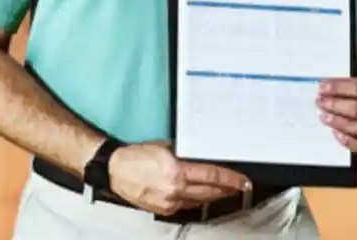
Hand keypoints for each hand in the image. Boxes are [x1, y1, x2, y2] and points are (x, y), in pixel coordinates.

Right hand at [107, 141, 250, 215]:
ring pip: (199, 201)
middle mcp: (175, 189)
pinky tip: (199, 196)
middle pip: (210, 192)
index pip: (212, 176)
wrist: (115, 169)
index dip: (230, 179)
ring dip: (213, 196)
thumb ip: (184, 154)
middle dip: (227, 189)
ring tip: (223, 191)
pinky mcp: (163, 209)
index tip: (242, 180)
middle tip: (238, 187)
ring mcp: (169, 202)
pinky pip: (186, 206)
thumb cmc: (135, 157)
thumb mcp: (164, 147)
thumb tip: (201, 158)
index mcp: (176, 172)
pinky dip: (195, 200)